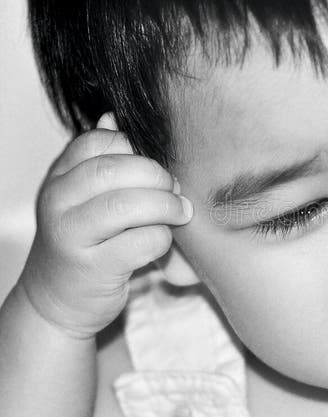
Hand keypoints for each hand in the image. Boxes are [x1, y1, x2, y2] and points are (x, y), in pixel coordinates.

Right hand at [18, 114, 191, 339]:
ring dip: (165, 206)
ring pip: (127, 205)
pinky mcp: (93, 268)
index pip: (99, 141)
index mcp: (59, 177)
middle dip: (157, 176)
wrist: (58, 300)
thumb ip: (102, 161)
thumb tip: (114, 117)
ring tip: (180, 213)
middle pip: (115, 169)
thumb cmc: (85, 242)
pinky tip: (163, 241)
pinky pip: (140, 242)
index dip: (138, 149)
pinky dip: (162, 238)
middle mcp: (58, 202)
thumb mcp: (84, 198)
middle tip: (176, 190)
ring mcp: (71, 236)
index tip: (158, 166)